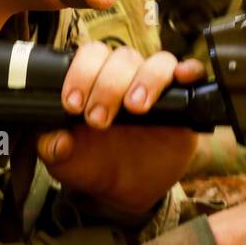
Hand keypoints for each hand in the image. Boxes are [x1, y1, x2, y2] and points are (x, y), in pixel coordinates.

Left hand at [37, 42, 204, 217]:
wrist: (128, 189)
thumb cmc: (95, 164)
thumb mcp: (66, 162)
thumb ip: (52, 150)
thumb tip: (56, 141)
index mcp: (95, 80)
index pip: (90, 55)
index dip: (81, 73)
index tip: (73, 103)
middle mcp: (127, 76)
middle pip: (123, 56)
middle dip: (108, 84)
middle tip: (99, 119)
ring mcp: (157, 87)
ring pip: (158, 61)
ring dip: (147, 79)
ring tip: (135, 107)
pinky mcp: (184, 101)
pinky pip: (193, 73)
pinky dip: (190, 70)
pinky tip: (183, 77)